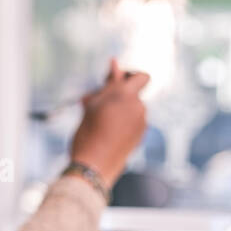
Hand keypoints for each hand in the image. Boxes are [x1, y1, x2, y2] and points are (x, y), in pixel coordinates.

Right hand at [68, 58, 149, 186]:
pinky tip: (107, 134)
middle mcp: (139, 108)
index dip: (129, 75)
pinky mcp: (140, 137)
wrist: (93, 168)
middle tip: (98, 105)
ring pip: (132, 108)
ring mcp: (142, 124)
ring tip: (99, 122)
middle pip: (134, 93)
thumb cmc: (88, 134)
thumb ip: (107, 84)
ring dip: (119, 110)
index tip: (112, 83)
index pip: (141, 76)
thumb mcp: (92, 105)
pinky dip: (122, 123)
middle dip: (118, 95)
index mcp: (126, 96)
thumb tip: (115, 63)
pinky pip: (133, 122)